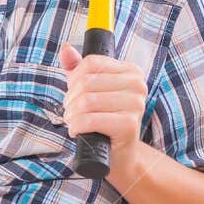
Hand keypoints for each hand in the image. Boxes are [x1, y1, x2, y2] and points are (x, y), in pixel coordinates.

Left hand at [56, 42, 145, 167]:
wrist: (118, 154)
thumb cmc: (102, 120)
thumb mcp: (88, 90)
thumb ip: (77, 68)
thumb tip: (66, 49)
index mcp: (131, 71)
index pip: (91, 63)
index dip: (74, 79)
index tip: (74, 94)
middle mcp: (137, 84)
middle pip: (87, 82)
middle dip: (71, 100)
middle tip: (72, 113)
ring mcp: (136, 104)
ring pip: (87, 101)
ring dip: (72, 115)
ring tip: (74, 123)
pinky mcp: (129, 124)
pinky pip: (90, 120)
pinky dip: (77, 127)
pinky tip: (78, 132)